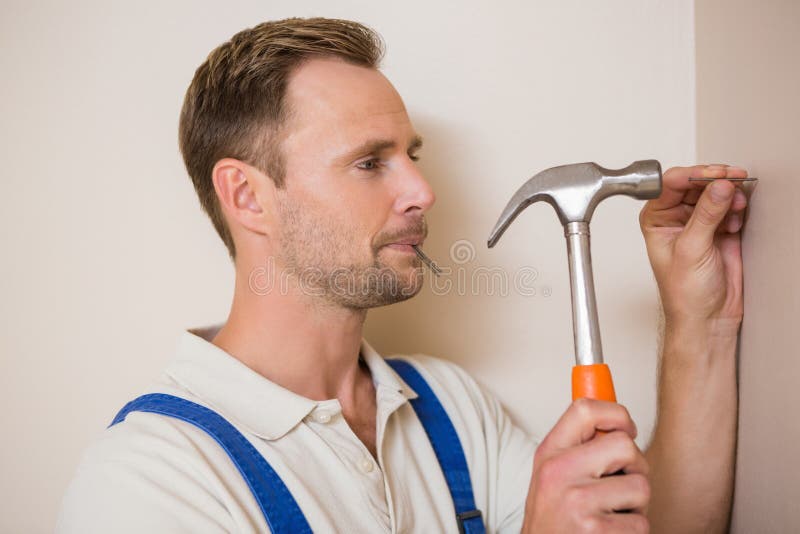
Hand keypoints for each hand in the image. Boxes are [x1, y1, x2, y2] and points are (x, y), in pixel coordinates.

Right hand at [522, 399, 649, 532]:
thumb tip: (618, 421)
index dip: (617, 414)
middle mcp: (559, 472)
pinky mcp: (594, 530)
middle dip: (636, 466)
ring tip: (614, 511)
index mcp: (550, 452)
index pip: (585, 409)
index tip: (627, 429)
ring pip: (641, 487)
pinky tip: (611, 531)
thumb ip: (578, 446)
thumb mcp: (552, 472)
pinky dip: (633, 530)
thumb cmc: (552, 514)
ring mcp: (577, 502)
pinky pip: (640, 522)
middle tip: (623, 481)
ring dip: (637, 504)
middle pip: (625, 446)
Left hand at [638, 164, 753, 334]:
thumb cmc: (685, 293)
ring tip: (737, 203)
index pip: (671, 185)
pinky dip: (737, 208)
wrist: (708, 317)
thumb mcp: (691, 250)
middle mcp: (676, 218)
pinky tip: (736, 220)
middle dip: (715, 180)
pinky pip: (731, 206)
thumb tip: (718, 186)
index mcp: (656, 219)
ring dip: (729, 193)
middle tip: (733, 179)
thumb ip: (705, 216)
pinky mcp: (721, 229)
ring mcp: (700, 222)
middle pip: (696, 184)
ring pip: (716, 192)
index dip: (692, 175)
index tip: (713, 174)